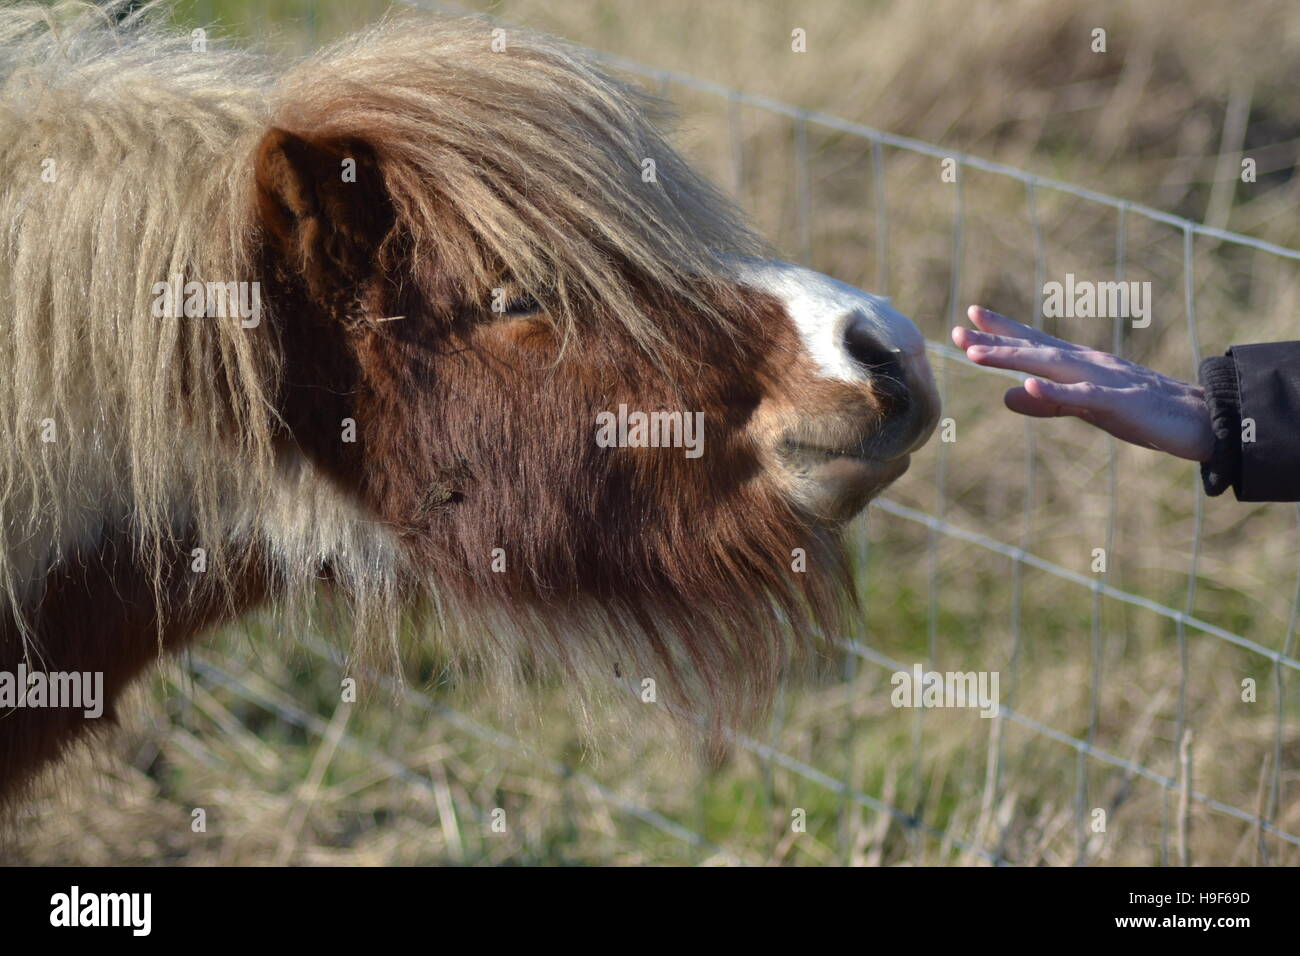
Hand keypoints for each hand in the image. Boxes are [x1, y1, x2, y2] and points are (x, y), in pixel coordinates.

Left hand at [952, 306, 1214, 462]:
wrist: (1201, 421)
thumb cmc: (1144, 413)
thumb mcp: (1088, 409)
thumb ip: (1049, 402)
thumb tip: (1006, 396)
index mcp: (1081, 365)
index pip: (1035, 344)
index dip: (1002, 332)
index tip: (968, 318)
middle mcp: (1089, 365)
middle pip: (1035, 349)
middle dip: (995, 341)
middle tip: (956, 332)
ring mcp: (1103, 381)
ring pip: (1051, 366)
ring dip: (1012, 358)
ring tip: (975, 353)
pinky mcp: (1119, 404)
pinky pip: (1082, 397)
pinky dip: (1054, 392)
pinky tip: (1027, 386)